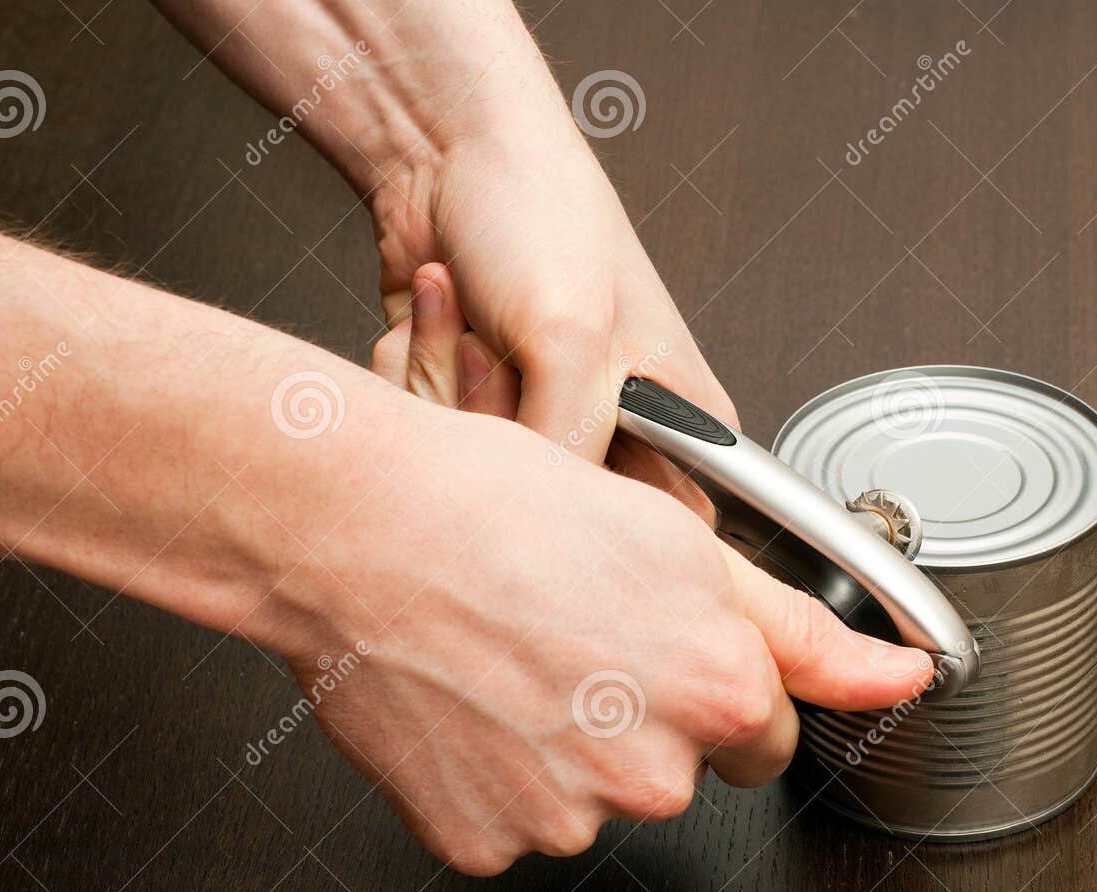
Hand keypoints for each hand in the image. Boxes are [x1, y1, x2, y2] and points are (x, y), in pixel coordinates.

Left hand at [152, 0, 732, 493]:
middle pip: (552, 510)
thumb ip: (572, 449)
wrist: (443, 151)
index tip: (544, 464)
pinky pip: (432, 437)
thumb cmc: (539, 213)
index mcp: (679, 423)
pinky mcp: (472, 405)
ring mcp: (535, 416)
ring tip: (472, 319)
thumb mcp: (570, 341)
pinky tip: (440, 316)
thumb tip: (551, 534)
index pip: (662, 534)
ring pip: (482, 475)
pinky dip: (417, 374)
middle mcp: (612, 428)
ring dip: (452, 389)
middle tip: (502, 354)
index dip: (597, 524)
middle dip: (500, 431)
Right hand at [292, 401, 931, 875]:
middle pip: (681, 772)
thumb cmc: (504, 511)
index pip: (763, 732)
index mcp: (720, 696)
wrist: (359, 528)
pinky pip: (515, 821)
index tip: (660, 645)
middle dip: (644, 720)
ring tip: (511, 656)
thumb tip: (902, 676)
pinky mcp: (483, 842)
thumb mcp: (683, 548)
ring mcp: (564, 819)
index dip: (716, 683)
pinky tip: (472, 703)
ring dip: (567, 747)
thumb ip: (805, 633)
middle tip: (573, 637)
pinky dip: (497, 776)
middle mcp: (652, 775)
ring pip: (595, 799)